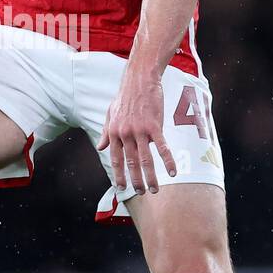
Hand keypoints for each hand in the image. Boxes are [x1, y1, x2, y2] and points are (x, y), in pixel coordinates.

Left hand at [98, 63, 176, 194]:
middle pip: (131, 163)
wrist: (139, 80)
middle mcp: (125, 134)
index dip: (118, 175)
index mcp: (114, 132)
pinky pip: (162, 147)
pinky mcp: (154, 126)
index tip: (120, 188)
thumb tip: (99, 148)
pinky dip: (168, 160)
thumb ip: (105, 132)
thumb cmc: (125, 96)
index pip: (116, 159)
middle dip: (136, 180)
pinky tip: (173, 171)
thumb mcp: (110, 114)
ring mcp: (139, 130)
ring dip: (151, 177)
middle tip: (141, 193)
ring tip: (154, 189)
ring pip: (145, 159)